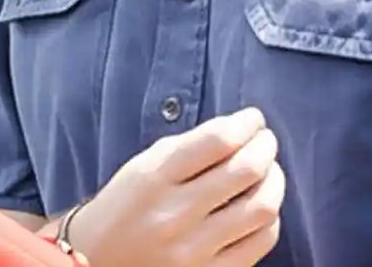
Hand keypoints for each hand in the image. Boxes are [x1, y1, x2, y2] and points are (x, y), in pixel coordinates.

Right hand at [68, 106, 284, 266]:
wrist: (96, 261)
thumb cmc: (123, 208)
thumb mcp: (141, 167)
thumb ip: (187, 149)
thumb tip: (238, 131)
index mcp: (152, 178)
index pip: (216, 141)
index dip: (246, 124)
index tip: (253, 119)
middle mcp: (173, 214)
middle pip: (245, 170)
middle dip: (265, 147)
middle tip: (265, 141)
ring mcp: (192, 249)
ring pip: (261, 207)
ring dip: (274, 181)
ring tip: (268, 172)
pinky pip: (260, 242)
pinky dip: (269, 219)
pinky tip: (260, 207)